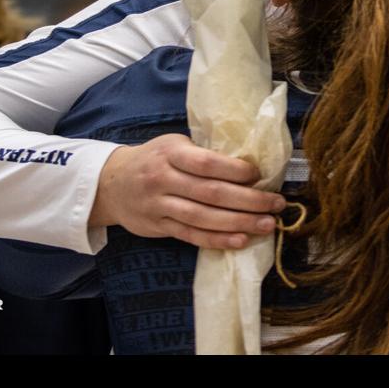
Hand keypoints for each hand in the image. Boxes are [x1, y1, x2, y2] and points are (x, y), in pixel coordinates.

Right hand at [88, 134, 287, 249]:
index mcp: (170, 154)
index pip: (207, 163)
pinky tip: (241, 240)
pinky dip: (218, 240)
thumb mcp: (173, 146)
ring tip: (267, 224)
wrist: (111, 183)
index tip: (259, 175)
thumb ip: (202, 156)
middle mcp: (162, 179)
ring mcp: (159, 206)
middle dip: (249, 200)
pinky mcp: (159, 227)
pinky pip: (192, 236)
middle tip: (276, 204)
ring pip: (204, 218)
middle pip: (211, 193)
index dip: (235, 171)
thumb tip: (249, 169)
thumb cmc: (154, 160)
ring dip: (239, 223)